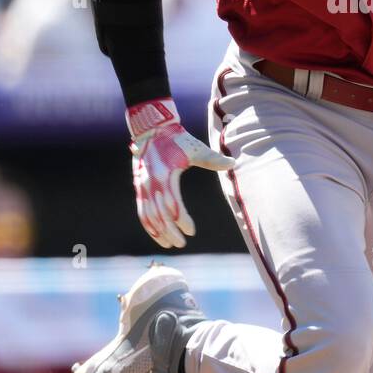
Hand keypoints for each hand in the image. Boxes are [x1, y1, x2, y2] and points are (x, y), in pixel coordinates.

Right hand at [125, 98, 235, 248]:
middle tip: (181, 244)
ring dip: (157, 232)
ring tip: (169, 244)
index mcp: (166, 175)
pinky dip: (148, 224)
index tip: (192, 231)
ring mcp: (143, 186)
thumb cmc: (177, 139)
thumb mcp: (195, 149)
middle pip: (159, 215)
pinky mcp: (139, 186)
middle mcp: (151, 183)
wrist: (152, 129)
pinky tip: (156, 233)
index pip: (173, 205)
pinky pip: (141, 210)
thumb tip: (234, 162)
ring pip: (147, 216)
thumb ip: (213, 159)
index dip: (181, 220)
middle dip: (170, 232)